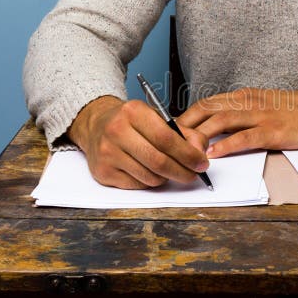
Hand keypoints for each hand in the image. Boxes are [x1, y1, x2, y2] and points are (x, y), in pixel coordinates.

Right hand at [67, 96, 209, 189]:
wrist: (97, 125)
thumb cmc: (133, 123)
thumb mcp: (158, 118)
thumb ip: (185, 133)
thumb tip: (199, 154)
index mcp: (134, 112)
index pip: (167, 139)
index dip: (188, 155)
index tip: (201, 163)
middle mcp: (117, 130)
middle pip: (158, 161)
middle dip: (182, 171)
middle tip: (193, 174)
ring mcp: (107, 152)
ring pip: (149, 177)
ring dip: (166, 177)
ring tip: (168, 169)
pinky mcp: (102, 171)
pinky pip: (137, 184)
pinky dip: (149, 182)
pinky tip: (149, 171)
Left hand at [177, 88, 297, 157]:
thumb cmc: (293, 112)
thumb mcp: (261, 107)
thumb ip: (238, 115)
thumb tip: (212, 128)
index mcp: (242, 97)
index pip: (205, 103)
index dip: (184, 116)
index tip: (167, 130)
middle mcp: (247, 102)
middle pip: (206, 110)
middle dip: (183, 126)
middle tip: (165, 141)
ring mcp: (260, 115)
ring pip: (220, 121)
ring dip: (198, 136)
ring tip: (181, 150)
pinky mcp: (273, 130)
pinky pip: (244, 137)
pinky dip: (226, 146)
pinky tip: (213, 154)